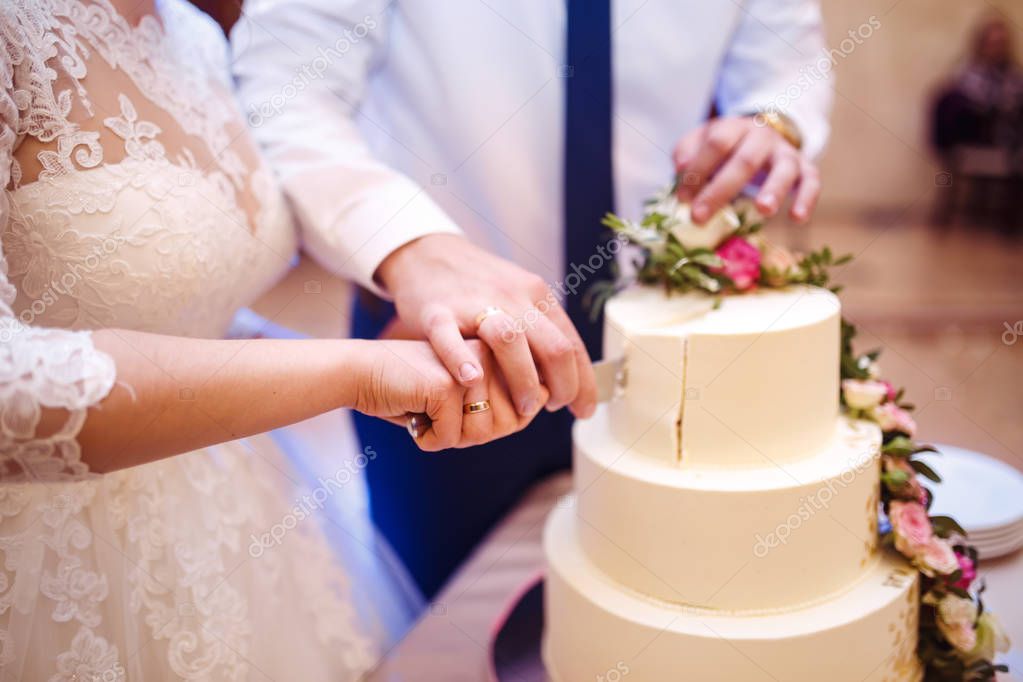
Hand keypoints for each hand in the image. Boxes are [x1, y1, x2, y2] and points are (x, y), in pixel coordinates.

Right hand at [350, 339, 548, 450]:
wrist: (361, 370)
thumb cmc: (411, 388)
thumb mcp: (466, 395)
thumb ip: (504, 402)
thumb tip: (535, 409)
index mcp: (502, 351)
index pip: (528, 408)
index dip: (493, 423)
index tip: (460, 407)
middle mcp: (492, 352)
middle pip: (509, 425)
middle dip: (470, 432)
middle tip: (439, 410)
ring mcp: (472, 365)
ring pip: (481, 434)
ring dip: (448, 435)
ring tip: (425, 407)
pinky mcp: (448, 383)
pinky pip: (449, 438)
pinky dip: (425, 437)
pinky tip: (410, 410)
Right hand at [376, 234, 596, 419]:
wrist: (427, 252)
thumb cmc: (477, 285)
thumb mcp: (518, 296)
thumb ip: (541, 330)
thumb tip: (569, 375)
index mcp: (536, 295)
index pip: (571, 344)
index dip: (582, 382)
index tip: (582, 410)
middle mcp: (512, 296)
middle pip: (552, 346)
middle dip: (561, 387)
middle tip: (549, 408)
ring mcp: (475, 302)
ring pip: (511, 341)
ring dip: (523, 381)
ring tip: (522, 408)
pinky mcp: (438, 310)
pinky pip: (451, 337)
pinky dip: (463, 360)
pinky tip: (471, 381)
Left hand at [673, 115, 819, 224]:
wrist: (763, 132)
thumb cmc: (726, 146)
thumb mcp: (701, 141)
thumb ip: (687, 151)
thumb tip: (680, 169)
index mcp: (734, 127)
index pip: (716, 144)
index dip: (698, 170)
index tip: (682, 198)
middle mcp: (762, 136)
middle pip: (745, 160)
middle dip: (721, 190)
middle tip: (699, 218)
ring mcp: (786, 152)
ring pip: (784, 168)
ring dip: (774, 189)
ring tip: (763, 211)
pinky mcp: (805, 167)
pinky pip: (812, 181)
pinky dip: (807, 199)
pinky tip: (797, 219)